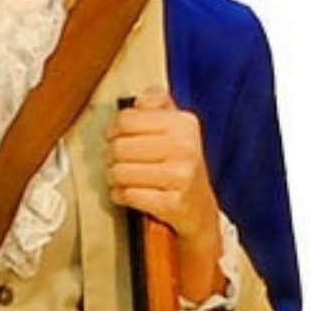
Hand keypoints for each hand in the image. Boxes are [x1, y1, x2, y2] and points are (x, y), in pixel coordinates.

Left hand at [105, 87, 223, 299]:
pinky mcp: (172, 203)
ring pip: (120, 172)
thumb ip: (157, 104)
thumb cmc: (180, 164)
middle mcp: (185, 147)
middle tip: (113, 160)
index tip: (111, 135)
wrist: (200, 209)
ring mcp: (180, 177)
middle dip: (110, 156)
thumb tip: (138, 101)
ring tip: (118, 177)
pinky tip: (124, 193)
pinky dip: (119, 195)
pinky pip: (128, 195)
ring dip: (112, 177)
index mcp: (184, 124)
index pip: (128, 119)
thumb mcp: (176, 128)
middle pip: (119, 146)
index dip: (112, 128)